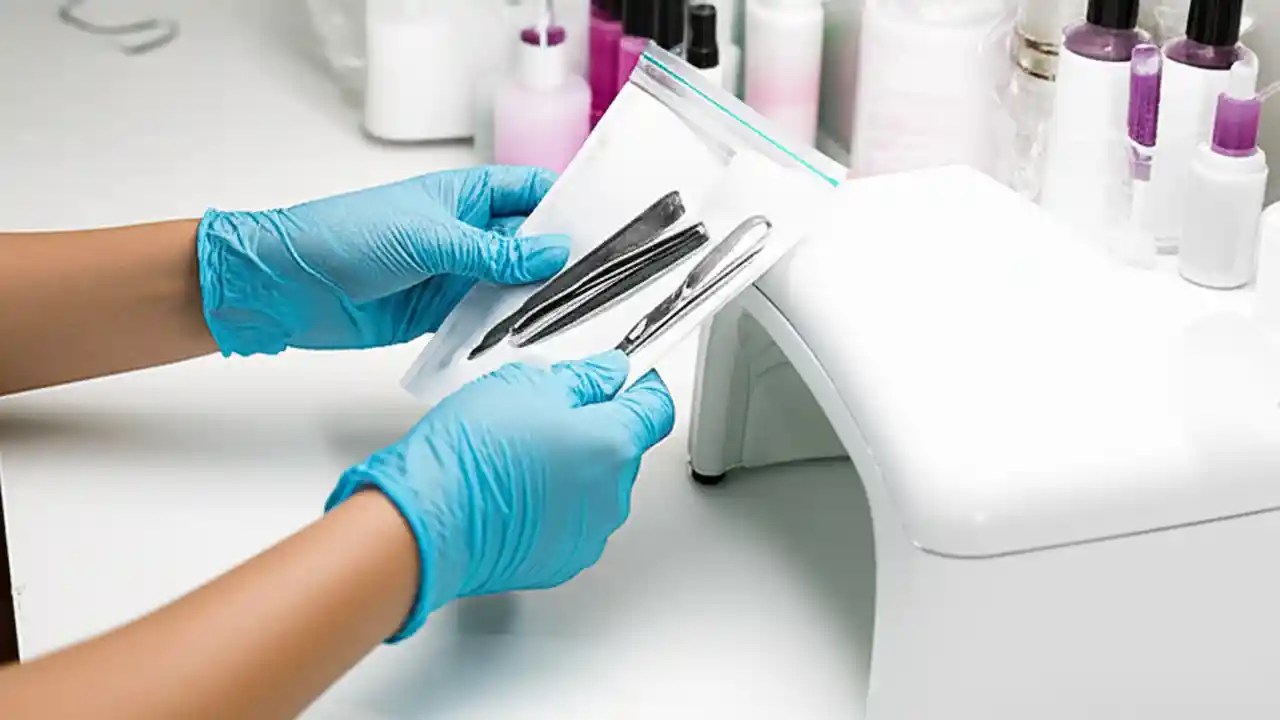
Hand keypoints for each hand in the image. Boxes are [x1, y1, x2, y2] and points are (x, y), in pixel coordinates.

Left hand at [197, 166, 568, 355]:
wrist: (285, 286)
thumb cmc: (342, 236)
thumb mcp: (429, 238)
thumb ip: (494, 250)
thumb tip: (552, 252)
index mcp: (466, 196)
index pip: (531, 194)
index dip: (565, 207)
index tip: (602, 229)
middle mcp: (467, 233)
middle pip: (529, 245)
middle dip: (557, 263)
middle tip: (596, 283)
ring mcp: (454, 275)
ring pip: (510, 287)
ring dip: (531, 302)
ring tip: (567, 318)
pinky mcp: (439, 314)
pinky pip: (483, 322)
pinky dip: (501, 332)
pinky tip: (523, 341)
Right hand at [327, 351, 675, 640]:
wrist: (429, 520)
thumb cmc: (470, 455)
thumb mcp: (526, 386)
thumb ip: (582, 378)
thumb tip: (608, 373)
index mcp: (613, 443)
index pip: (656, 407)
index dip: (641, 386)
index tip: (625, 377)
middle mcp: (613, 494)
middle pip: (624, 448)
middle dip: (596, 428)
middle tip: (547, 414)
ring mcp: (589, 532)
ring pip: (598, 486)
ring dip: (575, 469)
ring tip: (522, 456)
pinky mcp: (562, 560)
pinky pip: (572, 521)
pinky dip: (554, 505)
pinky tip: (516, 491)